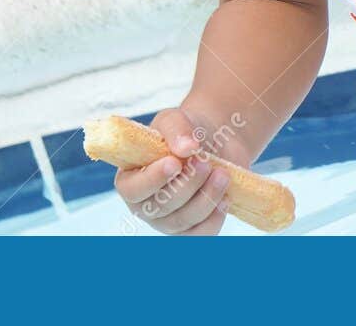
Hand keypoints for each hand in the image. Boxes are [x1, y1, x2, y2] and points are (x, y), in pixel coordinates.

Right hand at [111, 106, 232, 234]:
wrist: (213, 142)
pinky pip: (201, 235)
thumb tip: (187, 148)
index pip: (132, 190)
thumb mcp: (176, 119)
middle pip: (161, 207)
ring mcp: (167, 221)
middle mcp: (145, 204)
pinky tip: (225, 198)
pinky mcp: (191, 230)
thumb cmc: (185, 131)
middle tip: (204, 161)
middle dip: (186, 184)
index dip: (152, 180)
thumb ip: (177, 129)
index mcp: (131, 178)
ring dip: (205, 198)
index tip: (174, 163)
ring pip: (183, 221)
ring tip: (222, 174)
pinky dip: (214, 218)